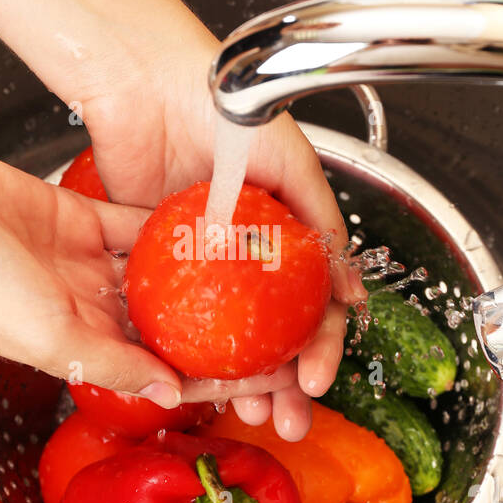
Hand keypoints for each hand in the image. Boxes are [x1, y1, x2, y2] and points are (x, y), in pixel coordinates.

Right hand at [0, 133, 297, 405]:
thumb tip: (171, 394)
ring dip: (204, 277)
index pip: (165, 370)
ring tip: (258, 275)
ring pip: (161, 277)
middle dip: (222, 331)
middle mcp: (88, 310)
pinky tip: (218, 222)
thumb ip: (112, 362)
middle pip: (172, 326)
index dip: (218, 377)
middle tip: (277, 328)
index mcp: (78, 348)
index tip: (266, 380)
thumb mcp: (46, 336)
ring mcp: (86, 264)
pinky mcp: (82, 219)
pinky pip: (138, 226)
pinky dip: (174, 227)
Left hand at [80, 32, 360, 438]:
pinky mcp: (158, 255)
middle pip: (273, 333)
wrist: (150, 84)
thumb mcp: (292, 166)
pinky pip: (180, 314)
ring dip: (243, 377)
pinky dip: (191, 351)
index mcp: (286, 232)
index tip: (317, 379)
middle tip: (289, 418)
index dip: (320, 346)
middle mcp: (248, 251)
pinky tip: (198, 381)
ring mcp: (203, 258)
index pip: (313, 306)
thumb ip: (323, 226)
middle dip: (286, 382)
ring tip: (249, 411)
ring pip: (229, 334)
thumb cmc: (226, 109)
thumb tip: (352, 295)